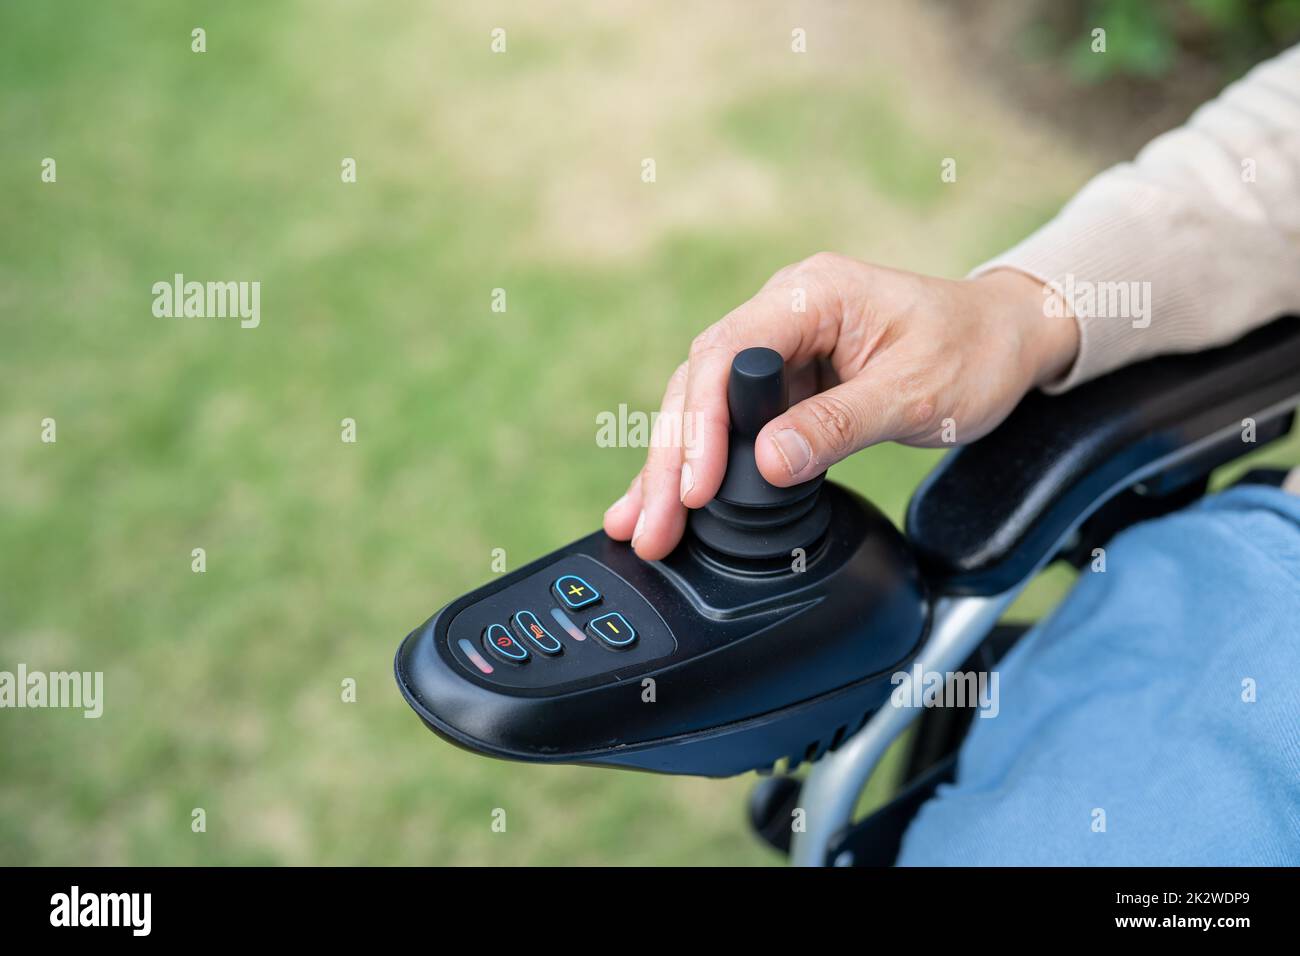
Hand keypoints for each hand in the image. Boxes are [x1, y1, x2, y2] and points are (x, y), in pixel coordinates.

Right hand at [603, 252, 1078, 559]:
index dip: (700, 423)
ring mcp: (779, 348)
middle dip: (671, 460)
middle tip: (651, 527)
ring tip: (642, 527)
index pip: (726, 353)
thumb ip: (839, 425)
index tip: (693, 487)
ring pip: (701, 404)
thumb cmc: (975, 350)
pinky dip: (701, 464)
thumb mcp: (916, 392)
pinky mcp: (784, 382)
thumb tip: (766, 464)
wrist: (1009, 338)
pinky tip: (668, 501)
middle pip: (698, 383)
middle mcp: (782, 313)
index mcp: (810, 295)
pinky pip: (729, 421)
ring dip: (672, 467)